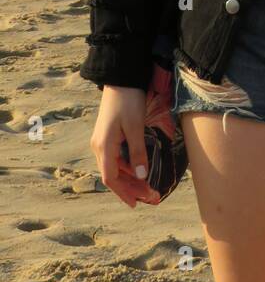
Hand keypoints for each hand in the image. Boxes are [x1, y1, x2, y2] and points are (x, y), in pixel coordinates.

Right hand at [90, 86, 160, 207]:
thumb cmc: (129, 101)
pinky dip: (127, 167)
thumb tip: (142, 176)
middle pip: (112, 175)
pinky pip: (116, 158)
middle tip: (149, 197)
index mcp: (104, 146)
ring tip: (145, 188)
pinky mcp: (108, 135)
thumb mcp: (135, 127)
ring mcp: (102, 141)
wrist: (121, 78)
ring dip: (129, 179)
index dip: (124, 192)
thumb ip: (138, 152)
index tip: (137, 203)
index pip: (111, 178)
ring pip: (114, 167)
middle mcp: (99, 146)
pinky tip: (138, 171)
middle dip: (130, 188)